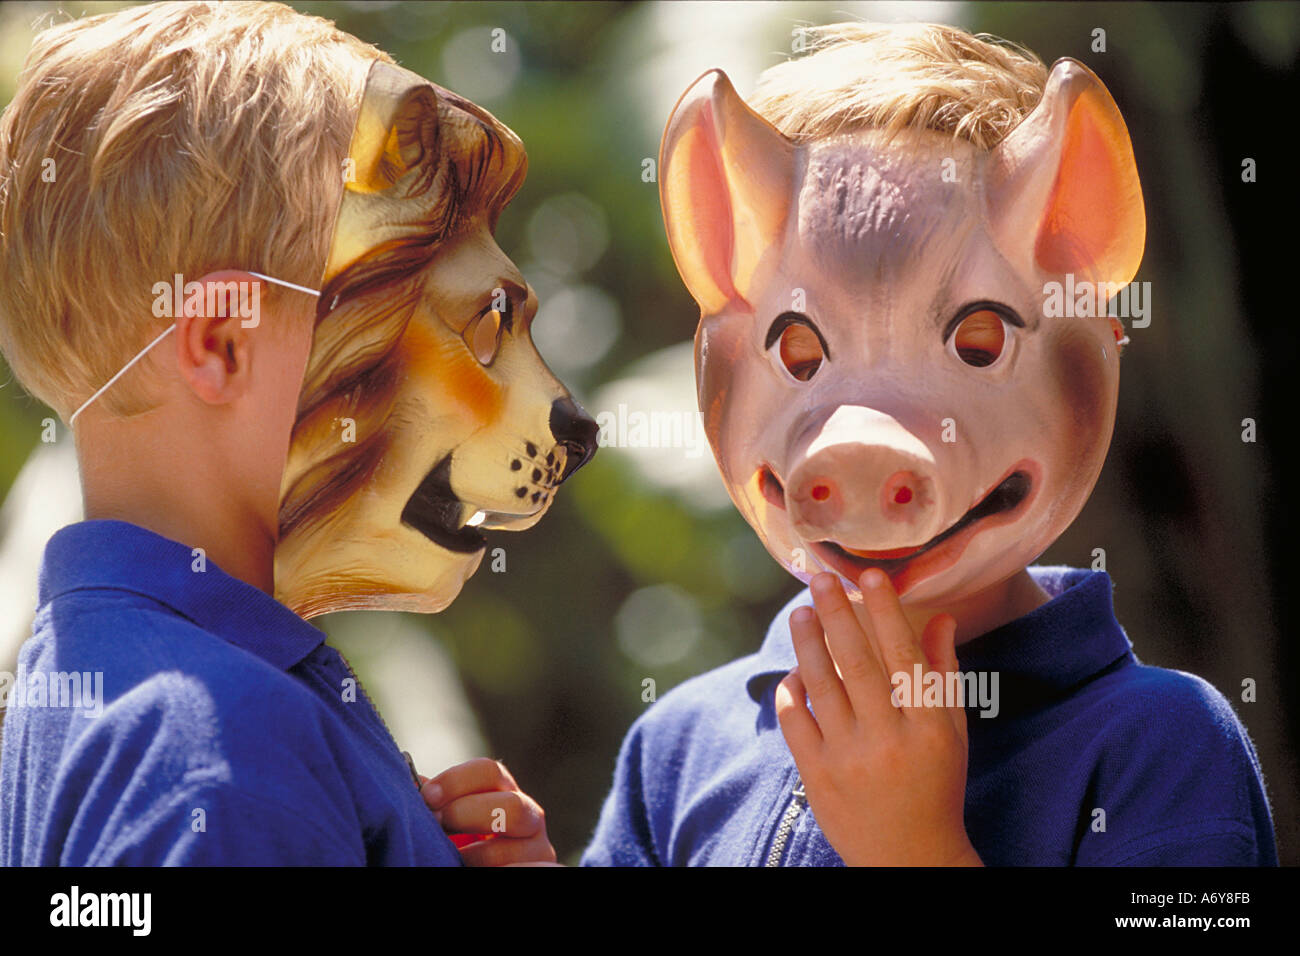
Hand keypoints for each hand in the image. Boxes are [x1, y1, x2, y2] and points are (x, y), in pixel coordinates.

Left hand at [419, 758, 557, 865]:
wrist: (481, 863)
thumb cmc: (460, 835)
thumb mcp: (452, 811)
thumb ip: (437, 798)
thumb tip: (410, 784)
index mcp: (505, 790)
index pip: (489, 771)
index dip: (456, 781)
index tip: (427, 796)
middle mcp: (529, 814)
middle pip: (510, 806)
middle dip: (467, 814)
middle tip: (437, 824)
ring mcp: (537, 847)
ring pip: (507, 849)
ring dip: (472, 855)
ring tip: (448, 857)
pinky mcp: (537, 869)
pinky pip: (512, 871)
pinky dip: (484, 870)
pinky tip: (463, 868)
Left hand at [774, 569, 981, 865]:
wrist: (909, 857)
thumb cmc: (936, 784)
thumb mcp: (951, 732)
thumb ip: (943, 673)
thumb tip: (941, 616)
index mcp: (927, 726)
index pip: (903, 655)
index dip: (884, 611)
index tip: (869, 575)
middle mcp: (888, 739)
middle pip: (856, 662)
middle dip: (836, 613)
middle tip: (820, 577)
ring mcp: (848, 758)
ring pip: (821, 685)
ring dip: (807, 642)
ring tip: (800, 611)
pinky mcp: (816, 775)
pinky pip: (795, 720)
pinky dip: (791, 690)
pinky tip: (794, 669)